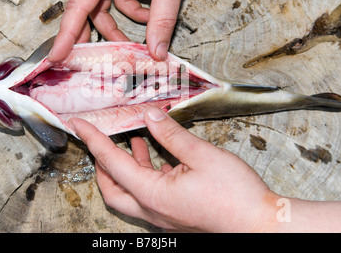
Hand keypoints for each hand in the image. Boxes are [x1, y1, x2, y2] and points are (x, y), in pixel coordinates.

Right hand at [48, 0, 202, 61]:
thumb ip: (162, 21)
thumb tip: (156, 53)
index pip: (78, 6)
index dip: (66, 34)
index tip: (57, 56)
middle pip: (86, 9)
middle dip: (87, 35)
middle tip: (86, 62)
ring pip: (104, 8)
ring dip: (116, 29)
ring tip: (130, 48)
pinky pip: (121, 1)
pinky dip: (134, 14)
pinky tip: (150, 18)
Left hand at [69, 107, 279, 231]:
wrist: (261, 225)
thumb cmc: (235, 196)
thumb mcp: (202, 156)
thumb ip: (172, 135)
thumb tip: (151, 116)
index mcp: (152, 194)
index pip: (111, 162)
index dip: (94, 140)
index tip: (79, 125)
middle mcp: (152, 209)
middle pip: (112, 188)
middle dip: (102, 163)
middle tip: (101, 140)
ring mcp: (163, 215)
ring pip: (129, 193)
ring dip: (126, 167)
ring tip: (134, 141)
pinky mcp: (175, 215)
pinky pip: (149, 195)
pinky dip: (146, 174)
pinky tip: (159, 158)